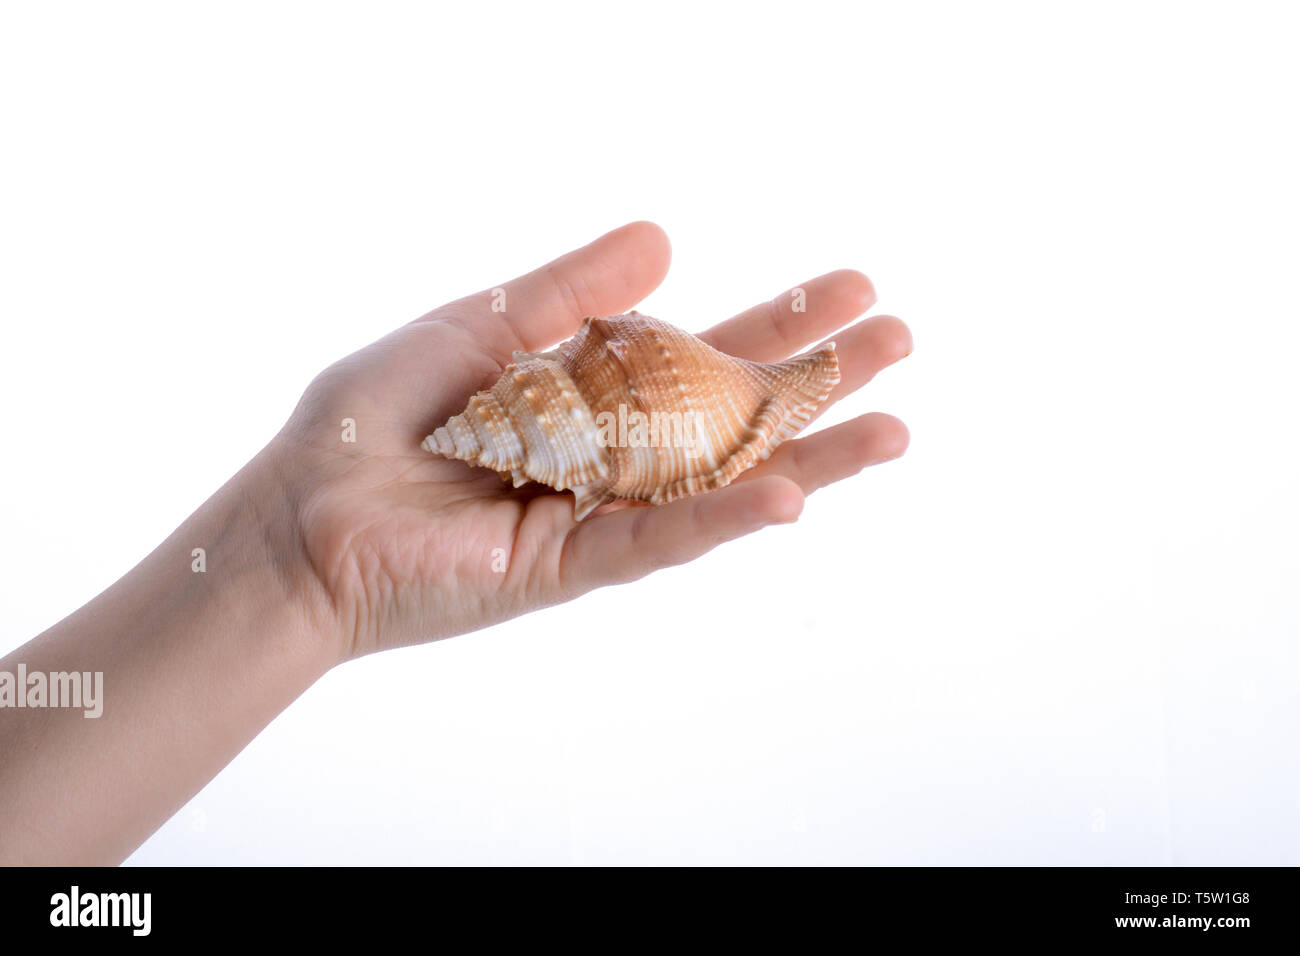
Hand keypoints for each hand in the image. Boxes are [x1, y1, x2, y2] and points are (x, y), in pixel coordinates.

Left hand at [271, 222, 912, 660]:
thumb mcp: (478, 325)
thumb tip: (667, 241)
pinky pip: (664, 538)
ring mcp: (601, 513)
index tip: (849, 286)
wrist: (303, 516)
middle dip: (816, 381)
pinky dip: (726, 518)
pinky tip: (793, 491)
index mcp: (591, 393)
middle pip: (733, 416)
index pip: (703, 353)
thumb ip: (569, 293)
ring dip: (809, 457)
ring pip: (721, 485)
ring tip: (895, 429)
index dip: (776, 321)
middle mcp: (610, 455)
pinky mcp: (574, 564)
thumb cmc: (375, 419)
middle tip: (899, 342)